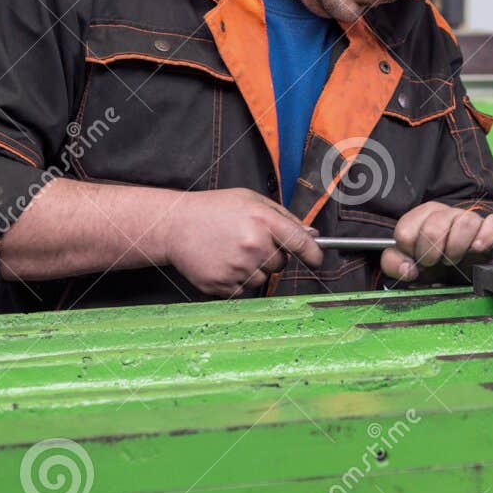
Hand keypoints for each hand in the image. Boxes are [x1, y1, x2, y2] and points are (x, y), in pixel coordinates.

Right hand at [159, 188, 321, 296]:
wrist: (174, 224)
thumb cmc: (215, 209)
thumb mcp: (252, 200)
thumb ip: (284, 217)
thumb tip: (312, 235)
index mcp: (263, 220)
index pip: (300, 243)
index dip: (314, 254)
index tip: (317, 260)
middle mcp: (253, 245)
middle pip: (281, 264)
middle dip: (272, 256)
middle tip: (250, 242)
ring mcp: (237, 267)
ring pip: (263, 280)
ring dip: (254, 270)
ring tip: (233, 251)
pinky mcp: (222, 285)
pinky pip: (244, 291)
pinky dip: (238, 281)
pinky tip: (224, 263)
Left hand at [380, 202, 492, 281]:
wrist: (461, 268)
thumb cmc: (433, 263)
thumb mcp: (408, 264)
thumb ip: (394, 263)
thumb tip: (407, 268)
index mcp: (421, 217)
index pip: (407, 230)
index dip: (410, 251)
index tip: (416, 259)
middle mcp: (445, 213)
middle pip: (435, 227)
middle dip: (432, 252)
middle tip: (436, 262)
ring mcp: (469, 218)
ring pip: (465, 222)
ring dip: (457, 248)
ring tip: (454, 259)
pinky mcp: (491, 227)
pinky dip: (486, 236)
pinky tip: (477, 249)